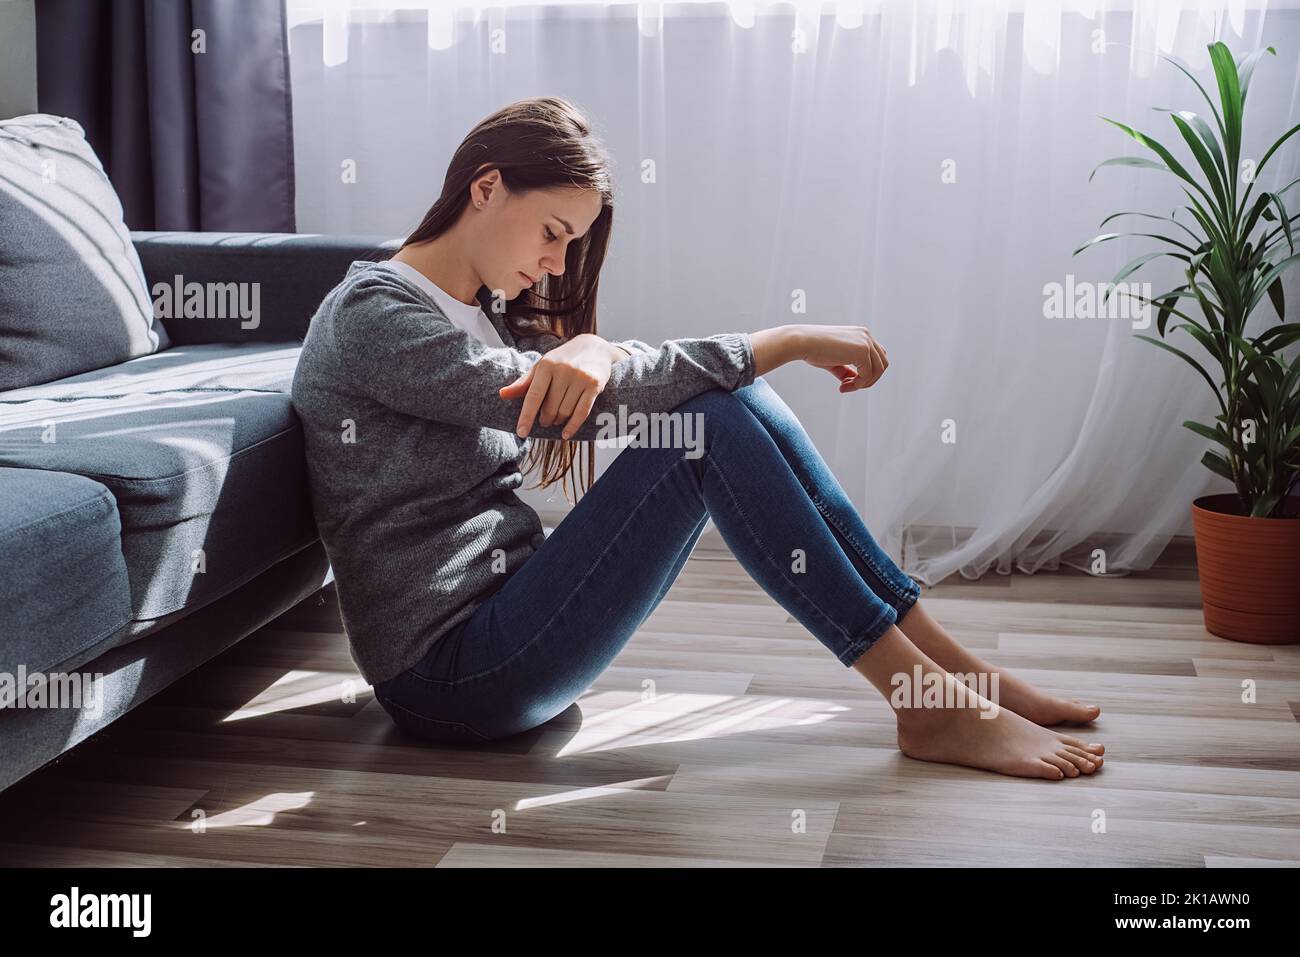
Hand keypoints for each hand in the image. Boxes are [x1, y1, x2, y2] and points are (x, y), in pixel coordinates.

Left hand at [498, 333, 622, 437]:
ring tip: (556, 420)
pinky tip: (565, 434)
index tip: (521, 433)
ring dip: (558, 421)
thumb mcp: (542, 367)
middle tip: (544, 421)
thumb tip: (502, 395)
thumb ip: (524, 383)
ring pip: (565, 411)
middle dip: (545, 419)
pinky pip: (581, 412)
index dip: (526, 416)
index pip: (534, 396)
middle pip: (550, 407)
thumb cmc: (562, 360)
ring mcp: (580, 377)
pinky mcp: (594, 385)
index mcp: (546, 365)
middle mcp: (563, 370)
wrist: (594, 347)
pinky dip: (572, 426)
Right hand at [795, 324, 888, 392]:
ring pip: (878, 370)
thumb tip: (855, 381)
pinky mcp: (862, 350)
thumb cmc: (813, 349)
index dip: (866, 373)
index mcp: (861, 334)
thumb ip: (846, 370)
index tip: (846, 382)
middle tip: (847, 387)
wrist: (801, 342)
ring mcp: (866, 342)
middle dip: (868, 380)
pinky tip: (842, 386)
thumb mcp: (834, 361)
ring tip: (845, 387)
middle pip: (881, 364)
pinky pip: (868, 374)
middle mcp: (866, 335)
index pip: (876, 357)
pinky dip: (858, 384)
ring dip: (864, 383)